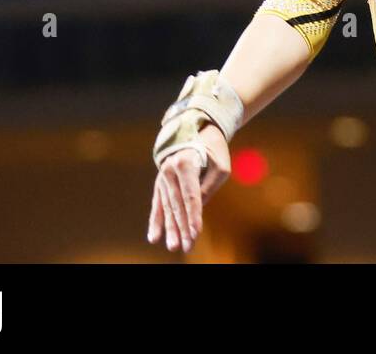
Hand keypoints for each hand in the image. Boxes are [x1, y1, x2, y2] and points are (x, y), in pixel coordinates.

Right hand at [146, 123, 231, 251]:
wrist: (195, 130)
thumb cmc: (213, 149)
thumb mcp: (220, 165)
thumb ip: (210, 187)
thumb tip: (198, 208)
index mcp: (185, 162)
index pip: (191, 195)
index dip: (194, 215)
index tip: (196, 233)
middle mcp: (169, 170)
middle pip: (177, 204)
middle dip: (182, 227)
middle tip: (186, 246)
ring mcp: (162, 176)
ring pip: (167, 206)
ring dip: (170, 228)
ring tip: (173, 246)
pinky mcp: (161, 182)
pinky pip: (158, 203)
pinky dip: (156, 220)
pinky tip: (154, 237)